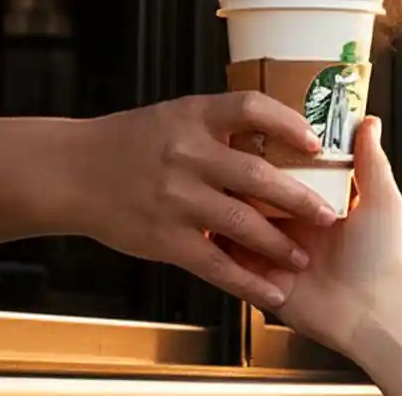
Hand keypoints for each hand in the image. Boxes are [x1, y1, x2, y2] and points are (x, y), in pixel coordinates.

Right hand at [61, 92, 339, 308]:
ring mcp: (176, 197)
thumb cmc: (129, 143)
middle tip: (328, 214)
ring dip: (279, 243)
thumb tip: (276, 131)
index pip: (251, 108)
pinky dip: (247, 281)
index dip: (288, 124)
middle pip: (256, 174)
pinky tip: (271, 291)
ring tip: (305, 256)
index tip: (316, 143)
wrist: (73, 171)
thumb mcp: (175, 116)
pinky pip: (215, 263)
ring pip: (242, 222)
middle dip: (298, 198)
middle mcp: (187, 154)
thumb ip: (219, 125)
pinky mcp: (165, 237)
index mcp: (194, 117)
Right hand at [223, 117, 401, 351]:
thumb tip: (367, 121)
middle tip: (225, 158)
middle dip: (239, 178)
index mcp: (317, 202)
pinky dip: (217, 246)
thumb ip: (371, 159)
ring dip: (228, 208)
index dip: (270, 151)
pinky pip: (226, 260)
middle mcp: (291, 224)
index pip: (284, 169)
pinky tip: (210, 228)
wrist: (372, 313)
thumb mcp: (382, 199)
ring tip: (216, 191)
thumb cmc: (382, 257)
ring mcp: (271, 250)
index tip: (253, 130)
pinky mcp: (257, 277)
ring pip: (234, 221)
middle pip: (253, 193)